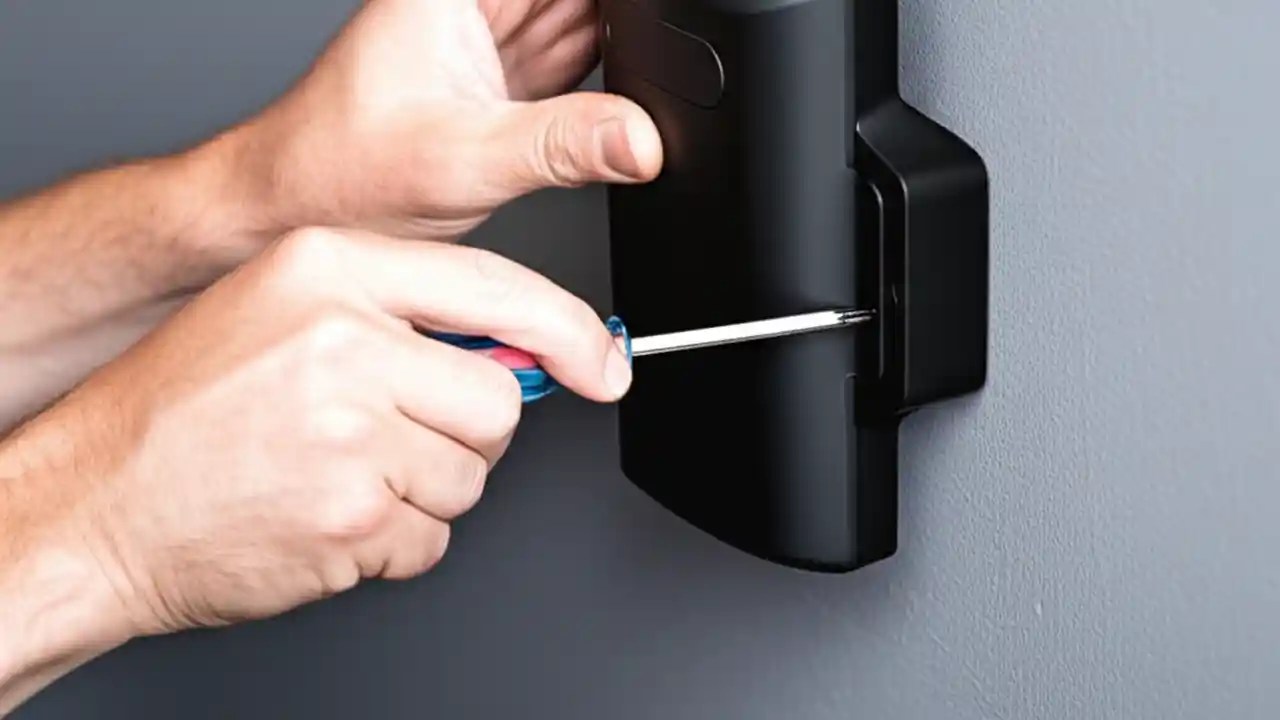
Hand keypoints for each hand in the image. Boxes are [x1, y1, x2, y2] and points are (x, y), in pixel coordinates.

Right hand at [3, 226, 630, 636]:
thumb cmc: (182, 414)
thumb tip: (518, 349)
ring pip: (470, 474)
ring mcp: (349, 426)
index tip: (604, 364)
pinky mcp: (352, 512)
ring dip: (421, 494)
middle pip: (495, 396)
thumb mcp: (281, 313)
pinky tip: (327, 519)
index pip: (495, 287)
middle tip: (388, 441)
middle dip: (461, 435)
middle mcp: (342, 336)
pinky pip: (432, 537)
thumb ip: (398, 315)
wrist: (93, 506)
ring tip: (338, 478)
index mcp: (327, 266)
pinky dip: (392, 544)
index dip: (567, 333)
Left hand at [221, 0, 661, 241]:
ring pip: (589, 26)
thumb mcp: (463, 158)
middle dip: (612, 31)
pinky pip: (580, 70)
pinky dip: (598, 97)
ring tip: (563, 115)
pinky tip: (586, 121)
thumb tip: (641, 138)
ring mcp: (495, 39)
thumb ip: (562, 144)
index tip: (640, 40)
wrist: (300, 214)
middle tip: (589, 100)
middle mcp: (476, 0)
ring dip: (607, 65)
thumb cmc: (338, 168)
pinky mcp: (510, 83)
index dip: (613, 12)